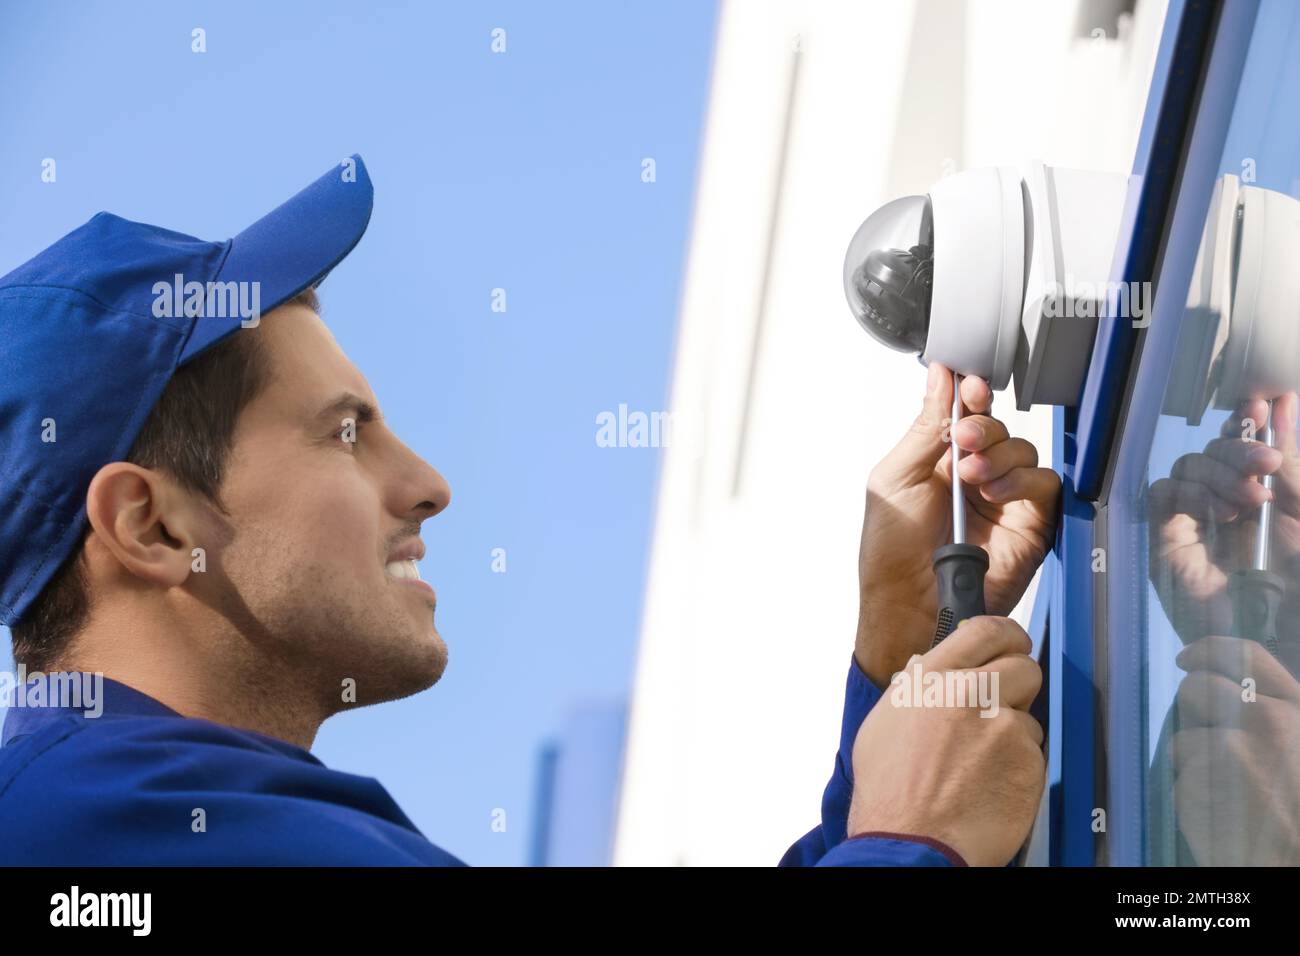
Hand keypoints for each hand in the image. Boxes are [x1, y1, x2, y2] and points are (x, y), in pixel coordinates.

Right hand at [846, 616, 1044, 865]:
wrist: (909, 843)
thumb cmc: (889, 792)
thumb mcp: (885, 722)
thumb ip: (913, 688)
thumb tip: (927, 668)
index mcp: (931, 679)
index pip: (986, 630)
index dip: (1007, 635)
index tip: (1012, 643)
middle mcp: (969, 695)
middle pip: (1024, 665)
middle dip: (1018, 684)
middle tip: (1004, 704)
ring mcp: (1003, 729)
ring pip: (1030, 715)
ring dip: (1014, 734)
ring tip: (982, 763)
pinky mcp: (1028, 763)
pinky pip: (1035, 754)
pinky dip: (1019, 768)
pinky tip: (991, 785)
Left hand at [855, 363, 1059, 686]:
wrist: (905, 608)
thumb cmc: (890, 554)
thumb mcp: (895, 479)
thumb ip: (924, 428)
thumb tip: (940, 377)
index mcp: (942, 463)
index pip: (969, 416)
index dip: (972, 398)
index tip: (968, 388)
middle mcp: (977, 480)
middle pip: (1001, 431)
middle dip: (985, 426)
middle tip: (966, 438)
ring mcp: (1005, 503)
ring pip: (1025, 454)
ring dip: (1001, 455)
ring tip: (972, 476)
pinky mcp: (1030, 528)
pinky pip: (1046, 489)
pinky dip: (1024, 482)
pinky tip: (993, 492)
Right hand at [1148, 394, 1299, 655]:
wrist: (1284, 643)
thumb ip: (1296, 473)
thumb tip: (1282, 409)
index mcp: (1270, 500)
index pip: (1250, 446)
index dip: (1254, 421)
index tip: (1268, 402)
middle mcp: (1230, 507)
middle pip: (1216, 450)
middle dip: (1240, 445)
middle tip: (1269, 461)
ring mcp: (1198, 525)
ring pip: (1188, 467)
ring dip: (1220, 471)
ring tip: (1253, 499)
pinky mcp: (1169, 545)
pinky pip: (1163, 497)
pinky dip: (1189, 493)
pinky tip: (1220, 512)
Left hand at [1172, 635, 1299, 864]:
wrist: (1298, 865)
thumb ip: (1275, 718)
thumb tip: (1232, 695)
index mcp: (1297, 711)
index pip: (1244, 656)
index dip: (1207, 651)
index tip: (1188, 658)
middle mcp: (1265, 722)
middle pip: (1196, 689)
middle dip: (1191, 709)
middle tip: (1205, 737)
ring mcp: (1226, 750)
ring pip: (1182, 738)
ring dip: (1194, 762)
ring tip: (1228, 794)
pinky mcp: (1195, 782)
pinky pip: (1178, 778)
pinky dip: (1191, 795)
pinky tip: (1220, 815)